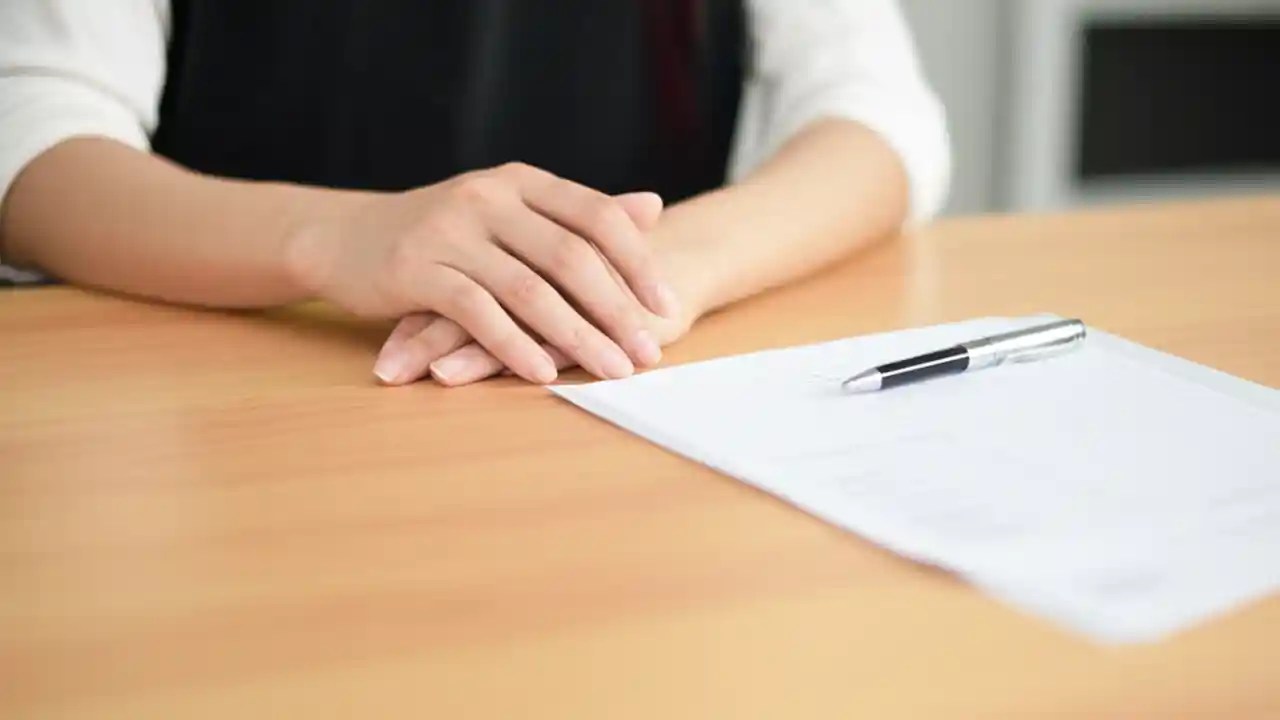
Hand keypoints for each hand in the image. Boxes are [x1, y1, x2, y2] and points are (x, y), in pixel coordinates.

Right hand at [286, 162, 680, 383]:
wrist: (344, 238)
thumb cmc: (442, 234)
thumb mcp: (511, 213)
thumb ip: (577, 215)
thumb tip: (653, 207)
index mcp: (521, 182)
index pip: (596, 216)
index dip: (637, 262)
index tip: (667, 306)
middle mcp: (489, 197)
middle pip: (570, 256)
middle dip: (615, 310)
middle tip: (647, 353)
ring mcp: (450, 231)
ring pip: (528, 288)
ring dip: (575, 335)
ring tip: (610, 370)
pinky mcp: (416, 268)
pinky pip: (477, 311)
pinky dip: (512, 345)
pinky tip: (542, 373)